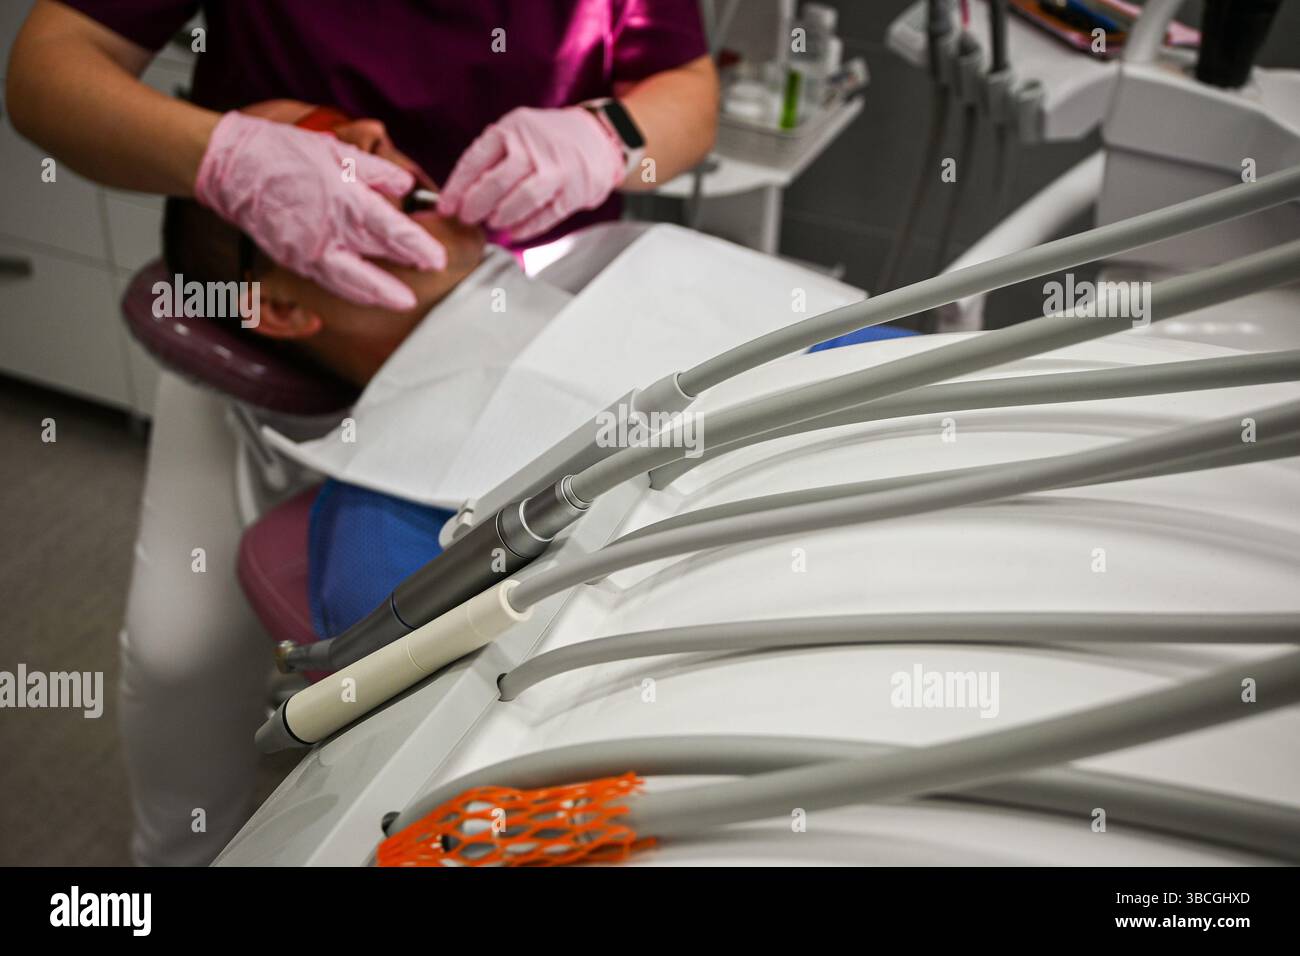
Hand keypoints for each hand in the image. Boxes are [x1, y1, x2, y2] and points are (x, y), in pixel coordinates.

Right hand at [195, 111, 446, 310]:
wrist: (232, 167)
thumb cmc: (284, 154)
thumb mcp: (335, 151)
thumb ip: (375, 172)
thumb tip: (406, 186)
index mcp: (342, 200)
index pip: (388, 229)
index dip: (416, 246)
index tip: (438, 258)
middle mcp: (326, 232)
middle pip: (373, 262)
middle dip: (401, 276)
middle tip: (426, 284)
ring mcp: (307, 251)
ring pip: (349, 282)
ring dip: (378, 294)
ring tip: (402, 301)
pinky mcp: (293, 261)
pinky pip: (328, 281)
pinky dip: (350, 291)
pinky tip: (367, 294)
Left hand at [437, 106, 625, 241]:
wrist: (599, 136)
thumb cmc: (548, 140)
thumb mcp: (517, 132)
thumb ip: (492, 158)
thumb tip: (459, 195)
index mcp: (512, 129)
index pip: (476, 159)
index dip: (457, 188)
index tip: (446, 208)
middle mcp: (535, 146)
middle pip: (498, 182)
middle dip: (477, 206)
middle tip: (468, 219)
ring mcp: (558, 169)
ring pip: (523, 199)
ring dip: (503, 217)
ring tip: (493, 224)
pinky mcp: (575, 191)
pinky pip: (547, 215)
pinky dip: (527, 228)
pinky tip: (515, 232)